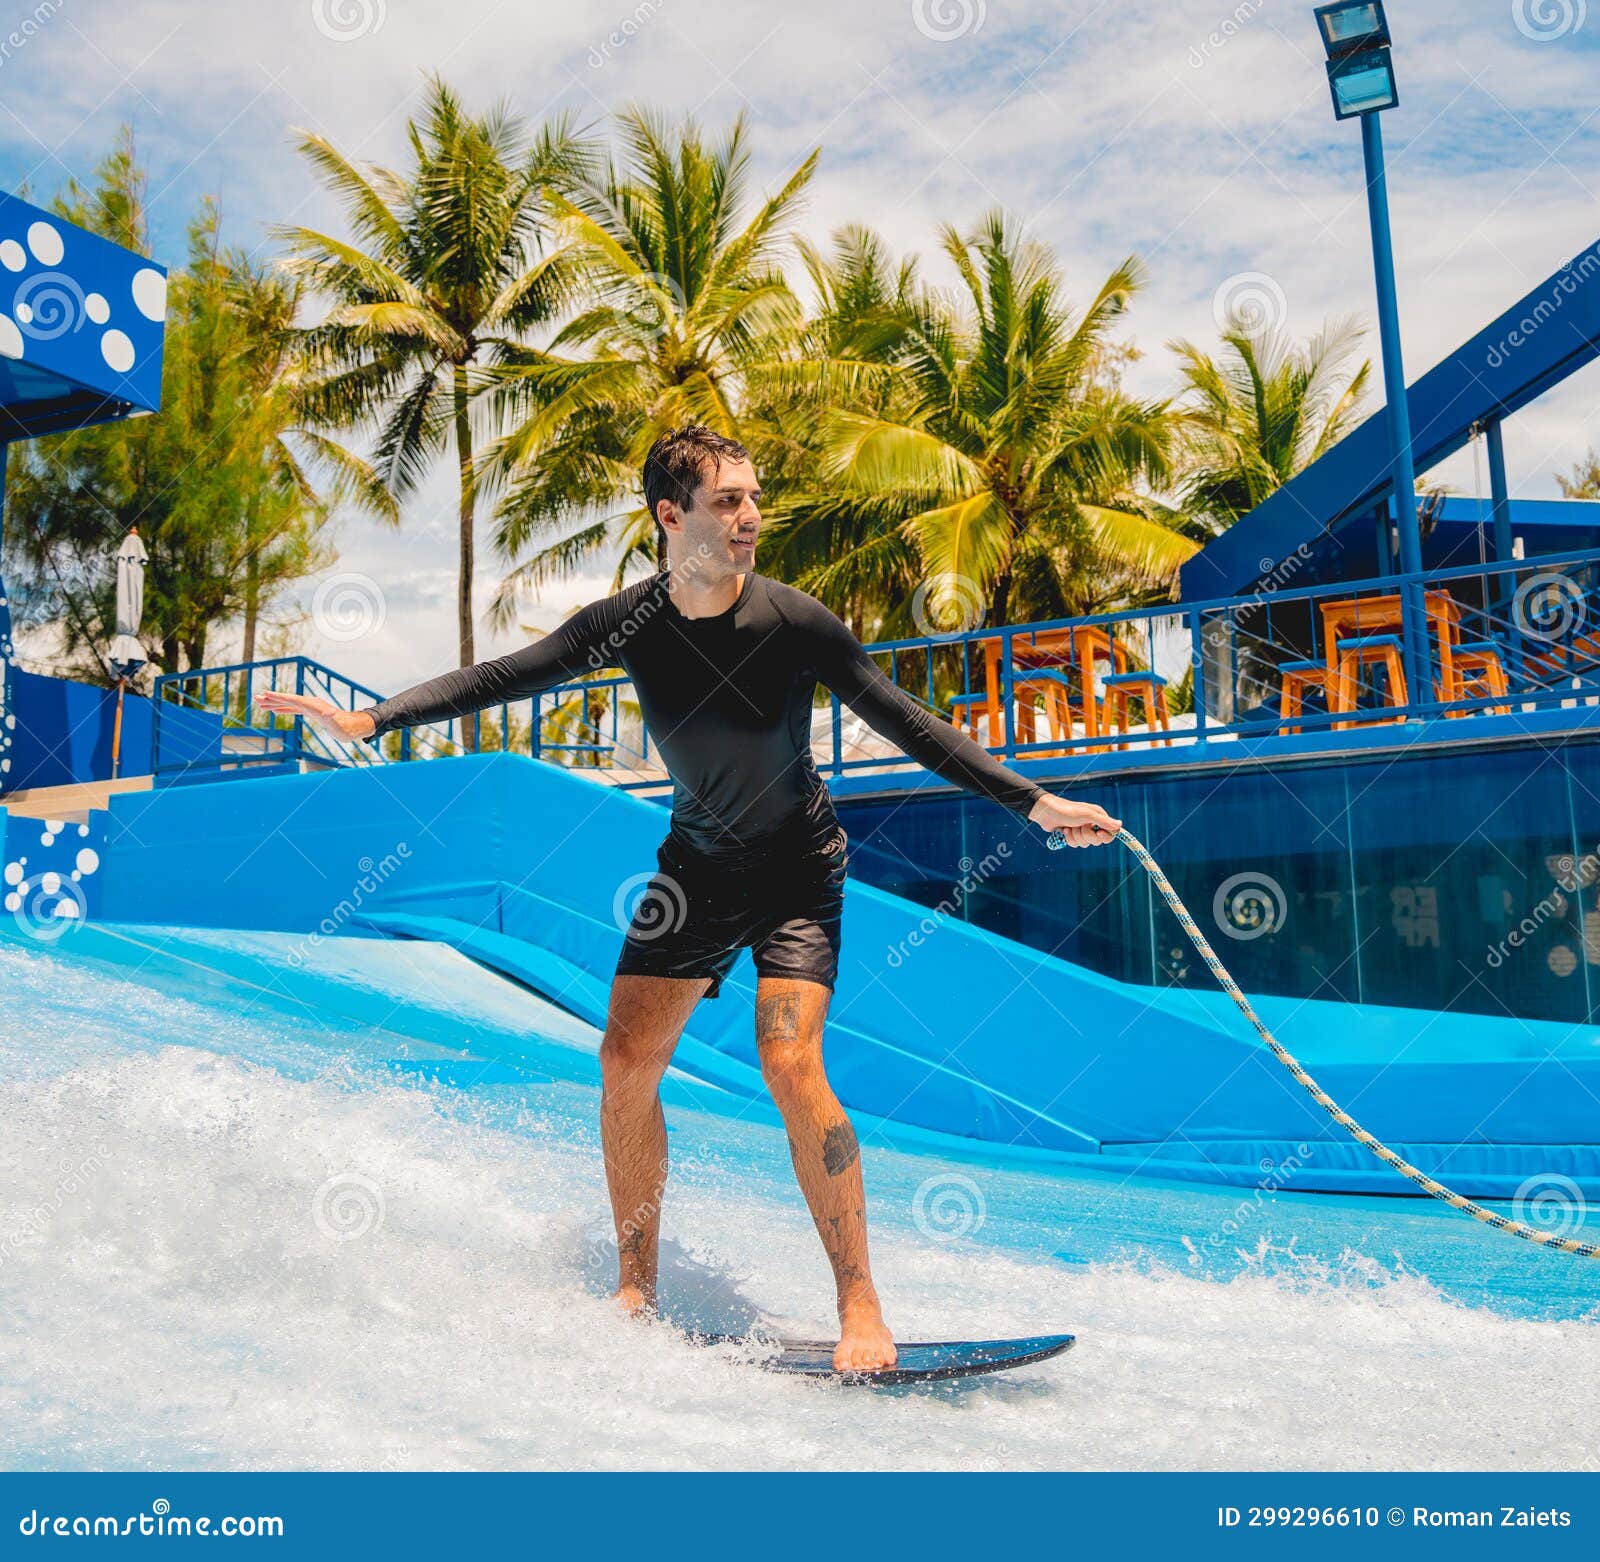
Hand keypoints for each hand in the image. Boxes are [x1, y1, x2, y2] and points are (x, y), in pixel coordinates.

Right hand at [253, 688, 375, 744]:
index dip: (279, 697)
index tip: (266, 694)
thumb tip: (329, 714)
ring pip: (288, 704)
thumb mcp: (337, 724)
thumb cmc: (344, 727)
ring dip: (274, 703)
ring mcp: (310, 707)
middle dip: (271, 699)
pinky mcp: (311, 712)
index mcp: (312, 705)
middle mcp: (310, 703)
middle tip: (255, 697)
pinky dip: (283, 709)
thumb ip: (332, 718)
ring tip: (259, 703)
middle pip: (287, 700)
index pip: (292, 700)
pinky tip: (274, 711)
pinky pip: (293, 709)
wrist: (351, 727)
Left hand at [1027, 793, 1120, 847]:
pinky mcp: (1072, 835)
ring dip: (1076, 837)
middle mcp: (1092, 824)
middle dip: (1086, 835)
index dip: (1105, 836)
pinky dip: (1069, 839)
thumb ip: (1103, 821)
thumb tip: (1120, 825)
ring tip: (1069, 827)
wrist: (1046, 813)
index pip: (1110, 832)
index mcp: (1098, 817)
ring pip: (1085, 844)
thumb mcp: (1086, 815)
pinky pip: (1075, 844)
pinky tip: (1064, 830)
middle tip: (1079, 826)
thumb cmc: (1067, 810)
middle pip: (1097, 841)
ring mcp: (1082, 830)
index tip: (1098, 834)